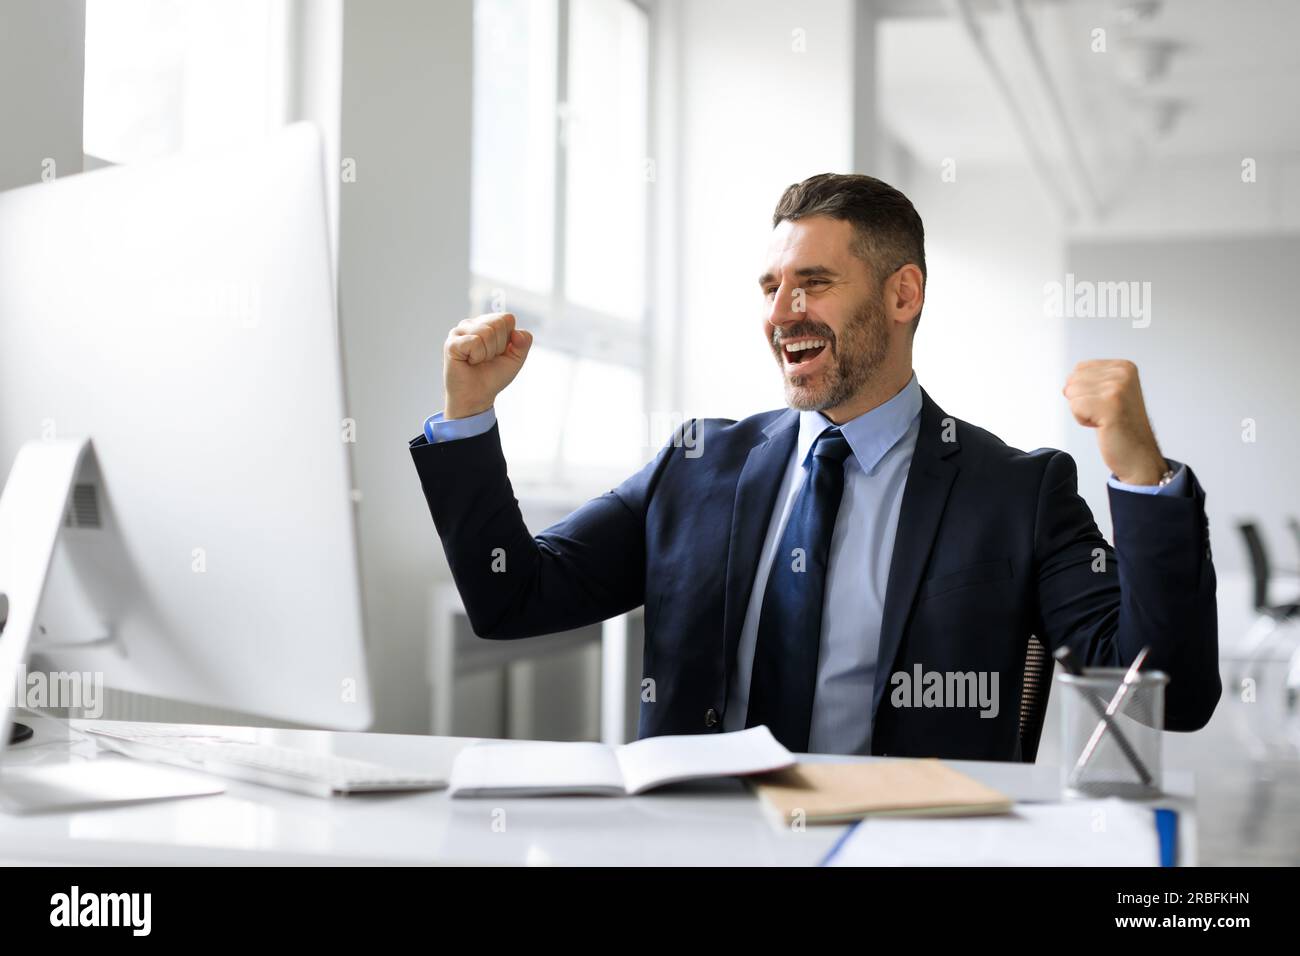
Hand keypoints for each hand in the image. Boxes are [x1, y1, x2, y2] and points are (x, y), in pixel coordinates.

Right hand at [442, 312, 532, 418]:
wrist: (477, 396)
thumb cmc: (493, 376)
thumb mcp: (516, 359)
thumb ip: (524, 342)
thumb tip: (517, 332)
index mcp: (487, 323)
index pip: (507, 318)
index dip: (508, 339)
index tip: (499, 352)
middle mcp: (472, 324)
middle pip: (498, 323)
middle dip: (498, 346)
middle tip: (487, 358)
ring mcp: (459, 332)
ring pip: (486, 332)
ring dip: (487, 353)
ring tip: (477, 360)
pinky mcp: (451, 343)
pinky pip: (474, 342)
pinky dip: (477, 356)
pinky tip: (468, 362)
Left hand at [1063, 360, 1165, 484]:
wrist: (1139, 456)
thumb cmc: (1121, 428)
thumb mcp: (1111, 394)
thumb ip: (1092, 380)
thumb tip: (1066, 383)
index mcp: (1124, 366)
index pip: (1079, 369)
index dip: (1085, 392)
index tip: (1107, 405)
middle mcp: (1123, 373)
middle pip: (1073, 380)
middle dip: (1082, 401)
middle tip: (1106, 414)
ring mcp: (1117, 387)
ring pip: (1072, 393)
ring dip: (1083, 412)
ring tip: (1105, 420)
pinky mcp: (1109, 404)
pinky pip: (1074, 406)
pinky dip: (1083, 420)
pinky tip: (1103, 426)